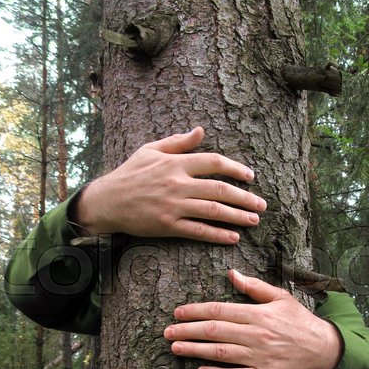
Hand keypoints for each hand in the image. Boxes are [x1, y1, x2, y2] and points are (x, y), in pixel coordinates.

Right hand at [73, 127, 265, 243]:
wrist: (107, 201)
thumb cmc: (130, 174)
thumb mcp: (151, 150)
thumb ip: (178, 142)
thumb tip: (201, 131)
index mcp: (176, 163)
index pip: (214, 163)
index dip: (236, 169)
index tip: (250, 176)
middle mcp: (177, 184)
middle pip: (219, 189)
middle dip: (245, 197)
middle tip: (261, 205)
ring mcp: (173, 206)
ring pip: (213, 211)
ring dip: (237, 216)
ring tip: (254, 220)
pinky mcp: (167, 225)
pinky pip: (198, 231)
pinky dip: (217, 234)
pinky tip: (232, 237)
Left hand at [164, 269, 343, 368]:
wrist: (325, 349)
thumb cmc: (300, 321)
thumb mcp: (280, 297)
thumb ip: (254, 286)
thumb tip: (231, 273)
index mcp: (258, 313)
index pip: (219, 310)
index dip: (195, 311)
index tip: (178, 313)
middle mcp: (256, 334)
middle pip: (214, 331)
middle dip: (187, 331)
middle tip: (167, 332)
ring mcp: (259, 356)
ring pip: (221, 353)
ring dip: (195, 350)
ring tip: (175, 348)